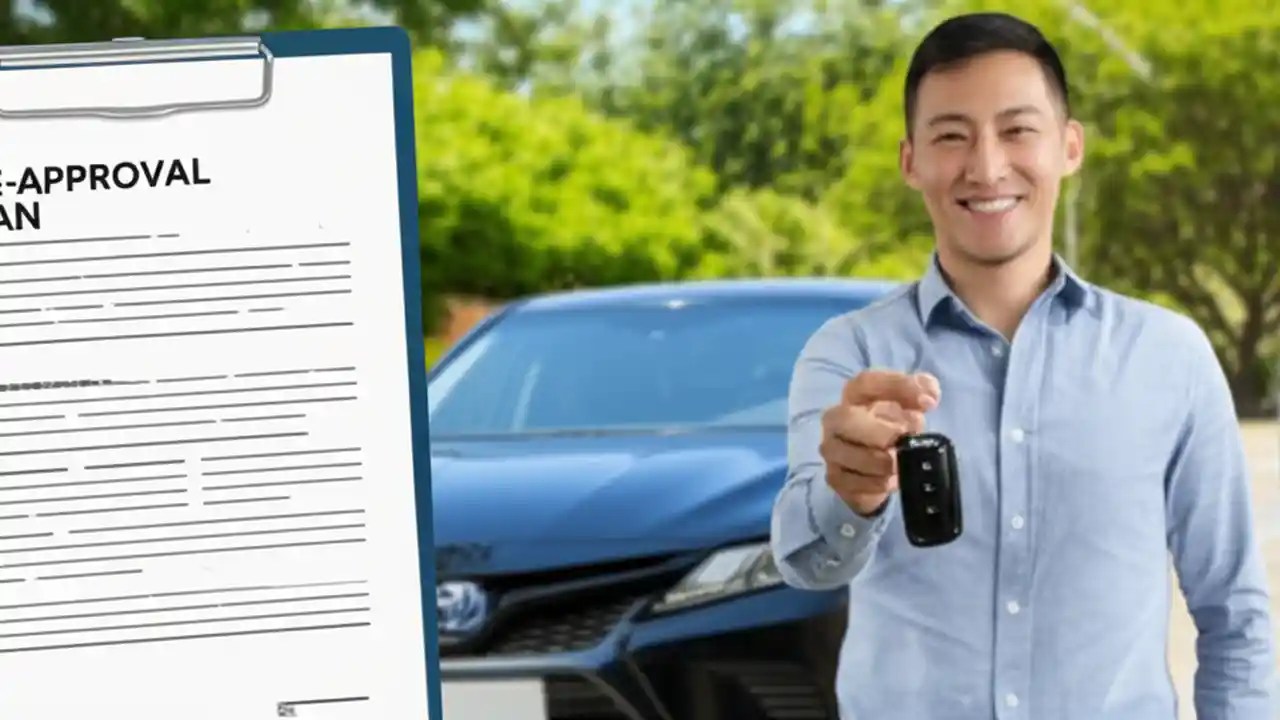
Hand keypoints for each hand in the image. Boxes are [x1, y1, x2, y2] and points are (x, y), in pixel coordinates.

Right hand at [820, 370, 940, 516]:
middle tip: (902, 440)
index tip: (929, 403)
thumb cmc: (892, 427)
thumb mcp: (911, 406)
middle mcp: (836, 419)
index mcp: (855, 395)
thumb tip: (929, 396)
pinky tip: (890, 481)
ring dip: (880, 462)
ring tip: (900, 465)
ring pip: (847, 454)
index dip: (899, 388)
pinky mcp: (835, 477)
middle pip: (846, 418)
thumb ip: (923, 392)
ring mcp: (832, 448)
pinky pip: (852, 482)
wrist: (878, 465)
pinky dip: (875, 483)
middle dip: (879, 432)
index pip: (867, 382)